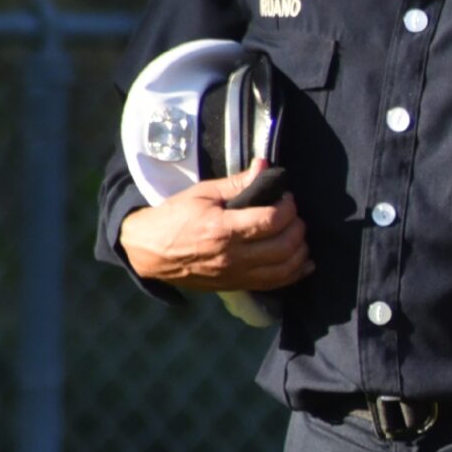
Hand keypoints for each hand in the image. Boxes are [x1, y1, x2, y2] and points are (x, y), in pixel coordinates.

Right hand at [119, 161, 312, 291]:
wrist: (148, 252)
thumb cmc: (174, 217)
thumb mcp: (203, 193)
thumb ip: (237, 183)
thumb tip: (264, 166)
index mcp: (223, 229)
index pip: (271, 221)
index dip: (288, 207)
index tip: (286, 197)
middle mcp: (233, 256)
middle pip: (284, 246)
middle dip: (297, 227)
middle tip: (293, 214)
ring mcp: (235, 275)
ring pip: (284, 269)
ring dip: (300, 251)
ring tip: (298, 234)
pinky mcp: (236, 286)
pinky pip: (274, 285)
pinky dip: (294, 274)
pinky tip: (303, 262)